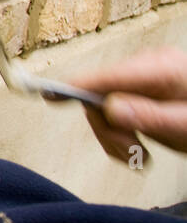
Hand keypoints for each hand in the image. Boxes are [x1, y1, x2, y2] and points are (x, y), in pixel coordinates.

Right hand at [71, 46, 186, 160]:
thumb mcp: (185, 126)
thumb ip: (149, 117)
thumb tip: (108, 108)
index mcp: (160, 69)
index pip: (109, 76)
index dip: (77, 86)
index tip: (49, 95)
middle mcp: (148, 66)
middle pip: (102, 94)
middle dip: (109, 129)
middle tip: (130, 155)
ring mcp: (144, 76)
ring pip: (105, 104)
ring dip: (114, 135)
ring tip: (138, 157)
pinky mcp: (143, 87)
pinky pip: (115, 107)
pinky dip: (120, 131)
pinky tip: (138, 147)